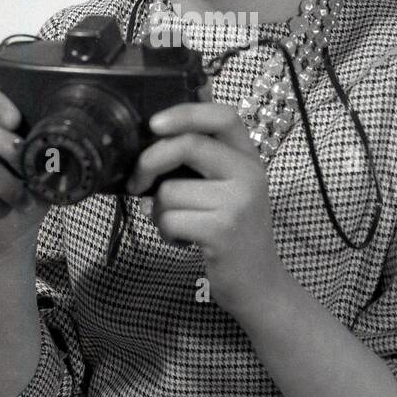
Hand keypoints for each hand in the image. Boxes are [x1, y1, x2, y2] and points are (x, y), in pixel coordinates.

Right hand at [0, 77, 49, 259]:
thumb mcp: (41, 164)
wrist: (8, 231)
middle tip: (31, 172)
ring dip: (10, 188)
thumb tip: (58, 142)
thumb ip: (43, 146)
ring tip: (23, 200)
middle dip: (14, 152)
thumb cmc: (25, 189)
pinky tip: (2, 208)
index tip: (15, 120)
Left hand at [125, 85, 285, 316]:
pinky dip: (164, 232)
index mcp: (249, 158)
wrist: (259, 284)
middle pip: (187, 145)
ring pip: (170, 190)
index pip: (223, 115)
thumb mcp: (229, 188)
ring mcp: (238, 203)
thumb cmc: (234, 233)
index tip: (154, 124)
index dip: (185, 112)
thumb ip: (204, 160)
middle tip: (136, 182)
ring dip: (158, 211)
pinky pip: (169, 219)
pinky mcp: (222, 231)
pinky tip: (181, 240)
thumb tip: (158, 132)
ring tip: (176, 224)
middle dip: (149, 162)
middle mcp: (249, 174)